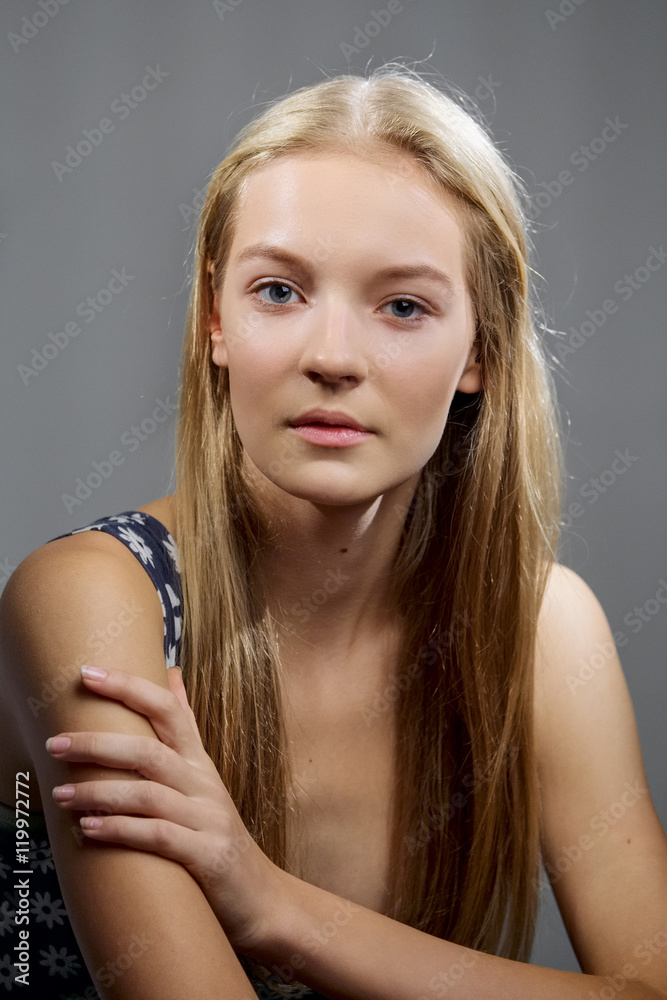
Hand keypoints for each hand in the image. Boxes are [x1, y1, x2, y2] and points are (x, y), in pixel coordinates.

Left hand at [46, 664, 282, 951]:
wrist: (260, 895)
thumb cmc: (216, 832)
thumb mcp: (203, 776)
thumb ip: (185, 727)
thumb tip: (171, 672)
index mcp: (198, 761)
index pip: (167, 709)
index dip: (129, 687)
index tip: (88, 672)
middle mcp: (203, 783)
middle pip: (149, 750)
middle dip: (98, 744)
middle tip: (56, 743)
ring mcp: (207, 818)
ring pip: (148, 794)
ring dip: (99, 792)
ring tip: (60, 794)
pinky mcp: (206, 856)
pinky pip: (158, 837)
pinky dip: (121, 831)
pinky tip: (89, 829)